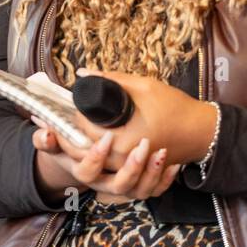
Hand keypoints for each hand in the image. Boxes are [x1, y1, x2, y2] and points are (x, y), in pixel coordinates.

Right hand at [33, 125, 179, 200]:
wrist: (85, 157)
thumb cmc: (73, 145)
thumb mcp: (57, 141)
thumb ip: (46, 137)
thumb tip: (43, 132)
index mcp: (84, 172)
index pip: (87, 172)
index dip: (96, 158)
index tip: (106, 138)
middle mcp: (104, 185)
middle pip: (119, 186)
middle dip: (132, 168)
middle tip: (143, 144)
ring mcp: (123, 188)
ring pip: (139, 191)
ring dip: (152, 174)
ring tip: (161, 152)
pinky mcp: (139, 187)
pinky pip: (155, 190)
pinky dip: (165, 179)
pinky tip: (174, 162)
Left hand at [52, 68, 217, 170]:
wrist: (201, 131)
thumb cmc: (174, 107)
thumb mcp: (144, 86)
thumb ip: (112, 79)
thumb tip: (85, 73)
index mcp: (121, 138)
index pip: (81, 131)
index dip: (65, 118)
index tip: (56, 106)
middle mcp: (120, 158)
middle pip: (79, 152)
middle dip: (62, 138)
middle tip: (46, 122)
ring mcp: (126, 169)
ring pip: (90, 166)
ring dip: (74, 151)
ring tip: (61, 135)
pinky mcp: (132, 173)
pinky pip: (105, 172)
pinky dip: (93, 162)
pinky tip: (84, 150)